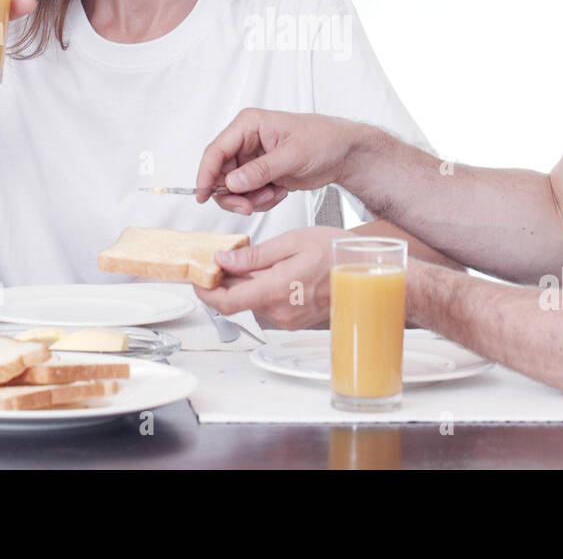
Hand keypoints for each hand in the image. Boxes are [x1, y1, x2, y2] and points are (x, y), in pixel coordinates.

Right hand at [195, 109, 364, 214]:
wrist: (344, 153)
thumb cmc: (324, 140)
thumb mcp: (293, 155)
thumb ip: (261, 170)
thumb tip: (232, 182)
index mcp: (249, 125)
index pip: (216, 150)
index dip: (206, 174)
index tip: (203, 195)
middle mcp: (246, 141)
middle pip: (220, 173)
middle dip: (233, 194)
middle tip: (248, 207)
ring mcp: (252, 160)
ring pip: (233, 188)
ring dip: (250, 199)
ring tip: (274, 195)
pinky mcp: (261, 175)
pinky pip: (248, 195)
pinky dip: (261, 200)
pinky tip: (280, 193)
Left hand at [196, 226, 350, 328]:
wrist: (364, 271)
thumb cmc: (335, 253)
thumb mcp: (291, 242)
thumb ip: (254, 256)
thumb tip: (223, 260)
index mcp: (275, 290)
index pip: (225, 301)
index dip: (204, 291)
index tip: (198, 276)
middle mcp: (279, 311)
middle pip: (236, 301)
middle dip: (224, 281)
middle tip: (224, 258)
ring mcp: (287, 319)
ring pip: (251, 302)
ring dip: (244, 283)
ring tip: (255, 260)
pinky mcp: (293, 321)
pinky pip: (267, 305)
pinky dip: (260, 289)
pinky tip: (271, 272)